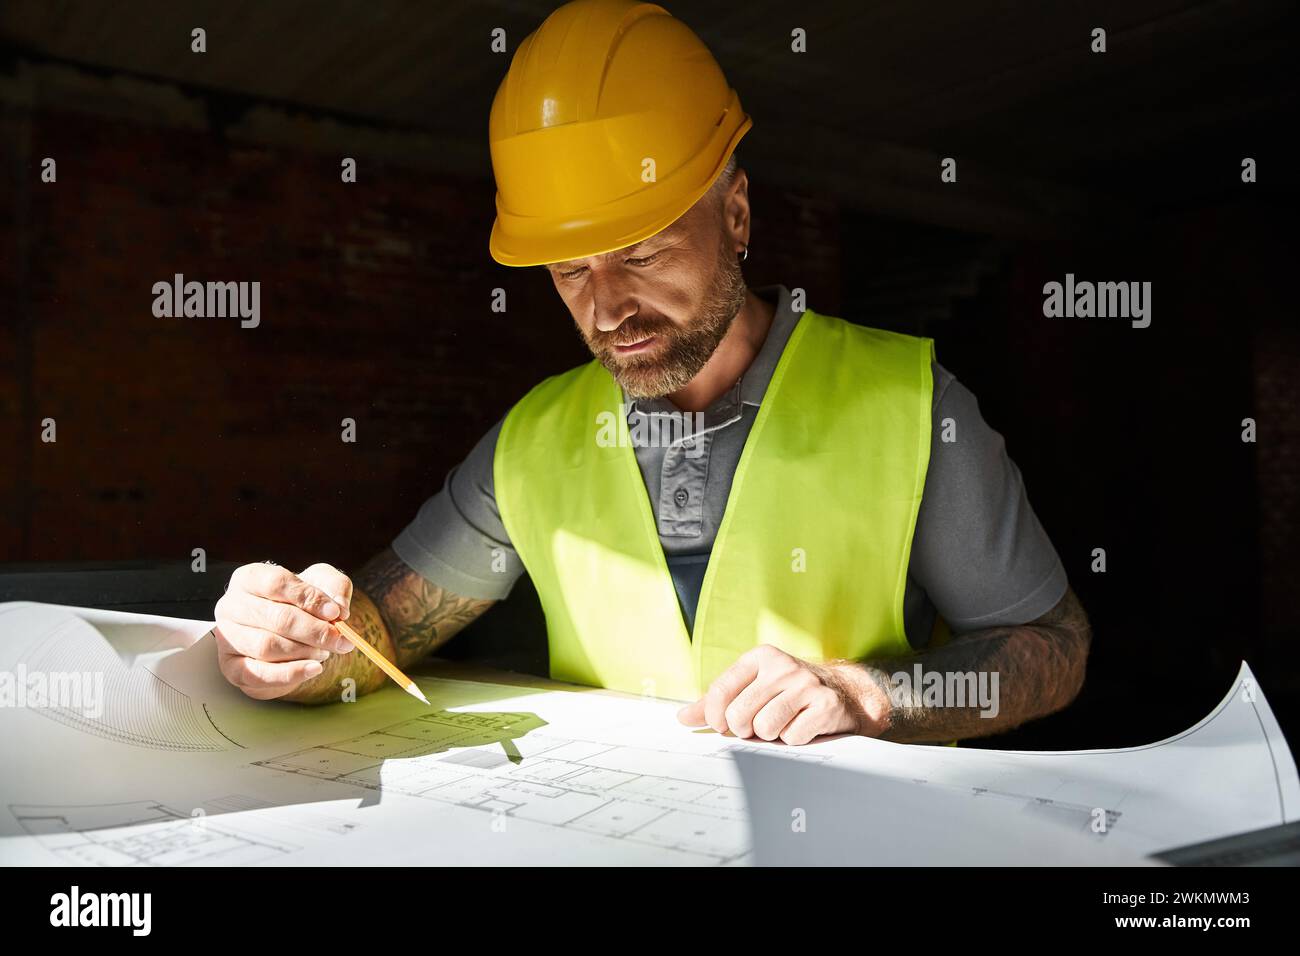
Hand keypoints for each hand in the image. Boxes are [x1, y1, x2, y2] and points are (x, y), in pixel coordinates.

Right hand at [214, 561, 353, 699]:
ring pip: (267, 647)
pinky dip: (291, 674)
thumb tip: (339, 609)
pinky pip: (259, 675)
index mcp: (249, 579)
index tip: (335, 612)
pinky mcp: (231, 668)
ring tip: (324, 652)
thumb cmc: (301, 603)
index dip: (309, 598)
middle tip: (340, 639)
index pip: (276, 583)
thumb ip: (335, 587)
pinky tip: (314, 669)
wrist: (289, 632)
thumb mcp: (322, 583)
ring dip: (304, 651)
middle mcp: (231, 606)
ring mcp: (227, 638)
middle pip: (275, 618)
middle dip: (314, 631)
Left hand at [676, 644, 891, 744]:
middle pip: (740, 715)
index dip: (715, 717)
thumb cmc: (788, 692)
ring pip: (765, 728)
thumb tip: (682, 719)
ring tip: (781, 724)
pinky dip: (793, 739)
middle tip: (758, 726)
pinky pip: (792, 737)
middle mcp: (782, 666)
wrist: (845, 692)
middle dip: (745, 730)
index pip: (720, 692)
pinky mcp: (825, 705)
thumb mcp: (753, 687)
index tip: (722, 726)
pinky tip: (802, 726)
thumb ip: (716, 702)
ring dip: (771, 735)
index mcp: (759, 657)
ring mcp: (806, 684)